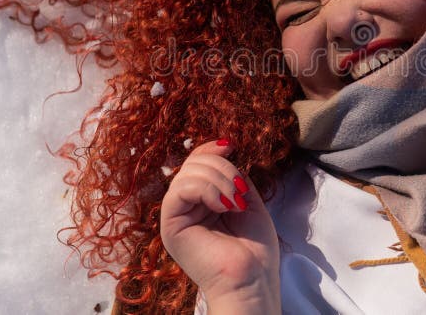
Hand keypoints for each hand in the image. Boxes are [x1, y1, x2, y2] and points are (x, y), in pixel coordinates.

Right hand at [160, 140, 280, 313]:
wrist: (253, 280)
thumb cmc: (254, 248)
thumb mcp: (246, 198)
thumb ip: (231, 174)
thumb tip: (223, 147)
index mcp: (200, 201)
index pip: (196, 162)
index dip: (210, 149)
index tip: (231, 146)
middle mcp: (185, 207)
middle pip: (192, 163)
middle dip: (222, 168)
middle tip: (240, 192)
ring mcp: (176, 216)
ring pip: (187, 172)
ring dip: (219, 180)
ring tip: (235, 203)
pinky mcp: (171, 225)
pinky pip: (181, 189)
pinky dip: (206, 189)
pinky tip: (223, 206)